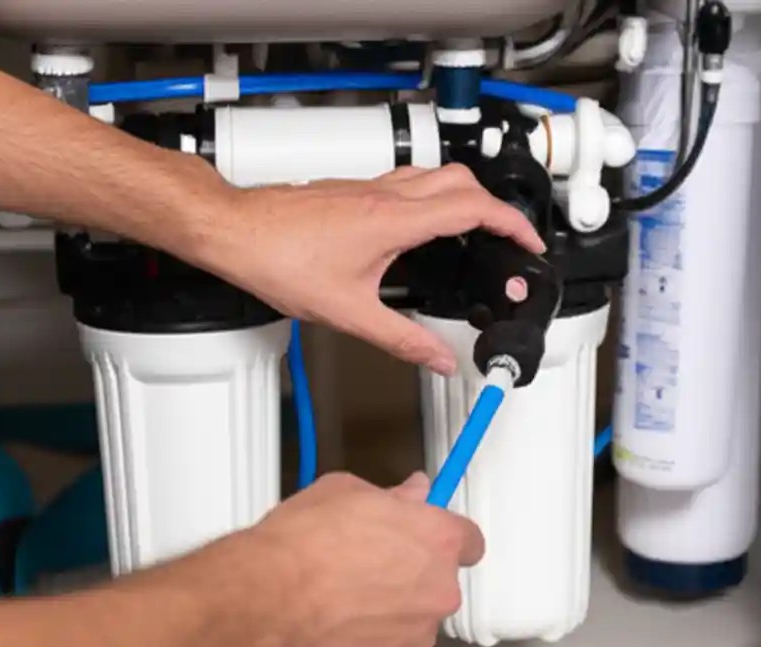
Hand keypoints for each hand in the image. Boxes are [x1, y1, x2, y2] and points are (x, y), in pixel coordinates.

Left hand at [174, 164, 544, 375]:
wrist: (233, 231)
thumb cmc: (276, 259)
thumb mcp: (348, 313)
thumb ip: (401, 339)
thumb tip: (438, 358)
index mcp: (394, 220)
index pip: (473, 208)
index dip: (511, 223)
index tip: (527, 240)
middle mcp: (384, 195)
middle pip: (462, 178)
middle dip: (494, 204)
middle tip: (506, 233)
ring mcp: (366, 187)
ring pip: (432, 174)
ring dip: (461, 195)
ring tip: (472, 227)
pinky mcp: (350, 190)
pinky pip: (404, 182)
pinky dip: (428, 198)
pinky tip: (416, 228)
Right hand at [249, 472, 483, 646]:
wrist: (266, 599)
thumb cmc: (301, 545)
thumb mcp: (345, 491)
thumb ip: (392, 497)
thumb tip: (412, 495)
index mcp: (435, 540)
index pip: (468, 541)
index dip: (443, 541)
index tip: (424, 543)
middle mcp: (437, 592)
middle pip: (436, 588)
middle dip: (407, 583)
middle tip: (362, 576)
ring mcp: (416, 640)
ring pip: (411, 629)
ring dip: (386, 621)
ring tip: (339, 610)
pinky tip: (333, 639)